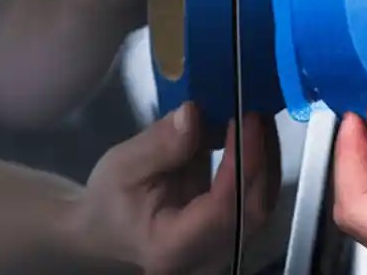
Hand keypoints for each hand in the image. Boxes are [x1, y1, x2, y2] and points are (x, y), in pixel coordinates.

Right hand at [70, 104, 277, 274]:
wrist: (103, 227)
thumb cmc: (108, 202)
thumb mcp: (121, 167)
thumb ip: (160, 144)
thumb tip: (193, 113)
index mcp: (172, 246)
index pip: (222, 209)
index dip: (242, 162)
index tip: (246, 119)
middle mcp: (205, 256)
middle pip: (252, 210)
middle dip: (260, 156)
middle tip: (255, 110)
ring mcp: (221, 247)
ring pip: (261, 203)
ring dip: (263, 156)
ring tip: (255, 114)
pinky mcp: (229, 231)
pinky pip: (253, 197)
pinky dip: (255, 163)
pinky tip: (247, 132)